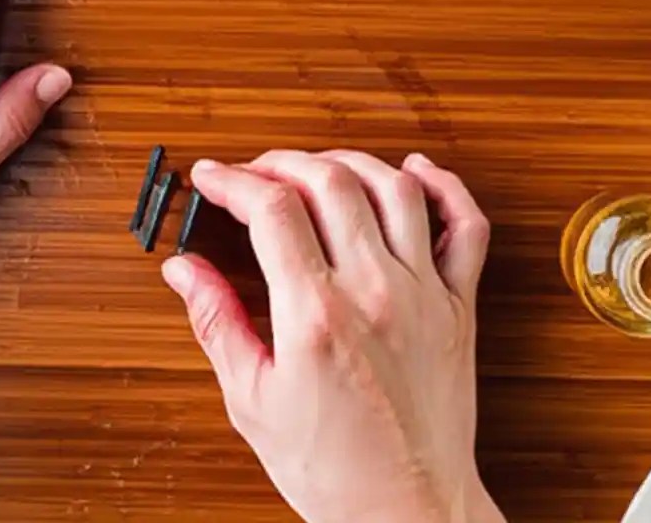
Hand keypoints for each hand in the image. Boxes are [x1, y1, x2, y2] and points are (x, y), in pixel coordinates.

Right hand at [161, 151, 503, 521]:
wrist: (407, 509)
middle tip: (255, 173)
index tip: (212, 178)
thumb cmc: (332, 469)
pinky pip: (466, 227)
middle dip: (281, 162)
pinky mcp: (458, 306)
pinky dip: (445, 186)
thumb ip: (217, 322)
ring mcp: (423, 294)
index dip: (233, 180)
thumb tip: (184, 270)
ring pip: (394, 189)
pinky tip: (413, 172)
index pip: (271, 210)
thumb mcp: (251, 399)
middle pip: (329, 183)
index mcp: (316, 315)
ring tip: (316, 169)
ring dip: (349, 162)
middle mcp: (374, 292)